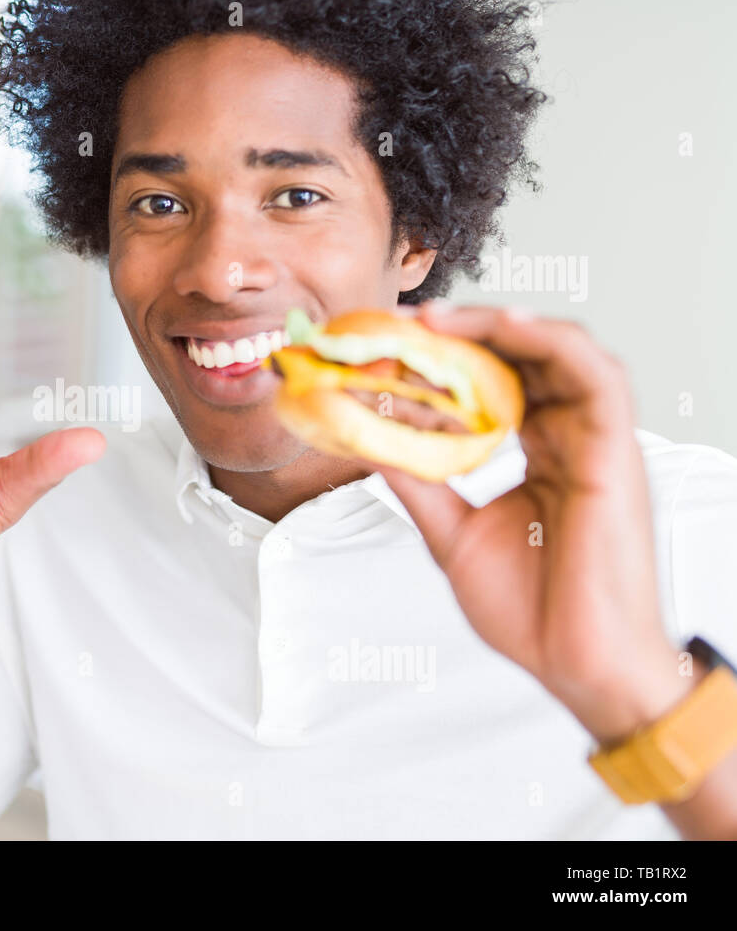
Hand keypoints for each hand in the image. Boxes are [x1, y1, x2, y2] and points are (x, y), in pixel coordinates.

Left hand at [361, 302, 693, 743]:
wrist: (576, 664)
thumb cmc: (532, 609)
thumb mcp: (455, 534)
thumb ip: (420, 482)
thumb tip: (368, 439)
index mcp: (539, 455)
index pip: (498, 383)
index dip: (450, 358)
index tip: (391, 345)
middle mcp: (570, 440)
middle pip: (525, 357)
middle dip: (467, 330)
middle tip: (404, 322)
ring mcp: (595, 444)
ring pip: (561, 352)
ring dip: (501, 324)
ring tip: (440, 319)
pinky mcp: (615, 454)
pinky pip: (596, 377)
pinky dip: (551, 342)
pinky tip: (504, 327)